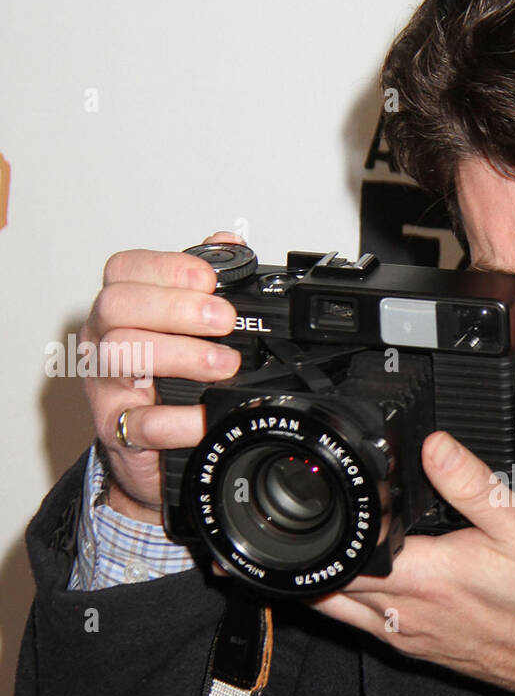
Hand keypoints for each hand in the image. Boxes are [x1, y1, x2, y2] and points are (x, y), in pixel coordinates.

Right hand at [81, 231, 244, 520]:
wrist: (146, 452)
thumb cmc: (160, 383)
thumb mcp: (181, 329)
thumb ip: (201, 285)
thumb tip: (229, 243)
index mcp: (121, 309)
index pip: (124, 270)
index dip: (167, 267)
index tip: (209, 279)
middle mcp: (103, 341)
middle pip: (116, 306)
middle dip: (175, 307)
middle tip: (224, 321)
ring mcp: (105, 386)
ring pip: (120, 355)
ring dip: (179, 355)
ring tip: (224, 364)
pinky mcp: (116, 431)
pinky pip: (140, 422)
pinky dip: (178, 419)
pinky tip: (206, 414)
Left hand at [313, 432, 514, 695]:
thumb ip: (471, 483)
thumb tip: (432, 445)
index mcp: (423, 576)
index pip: (346, 553)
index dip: (330, 524)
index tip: (336, 498)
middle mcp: (406, 612)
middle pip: (329, 585)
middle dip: (321, 552)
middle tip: (324, 522)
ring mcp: (410, 636)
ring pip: (339, 611)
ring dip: (329, 580)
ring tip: (339, 548)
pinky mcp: (421, 649)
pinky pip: (367, 626)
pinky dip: (354, 602)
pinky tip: (376, 581)